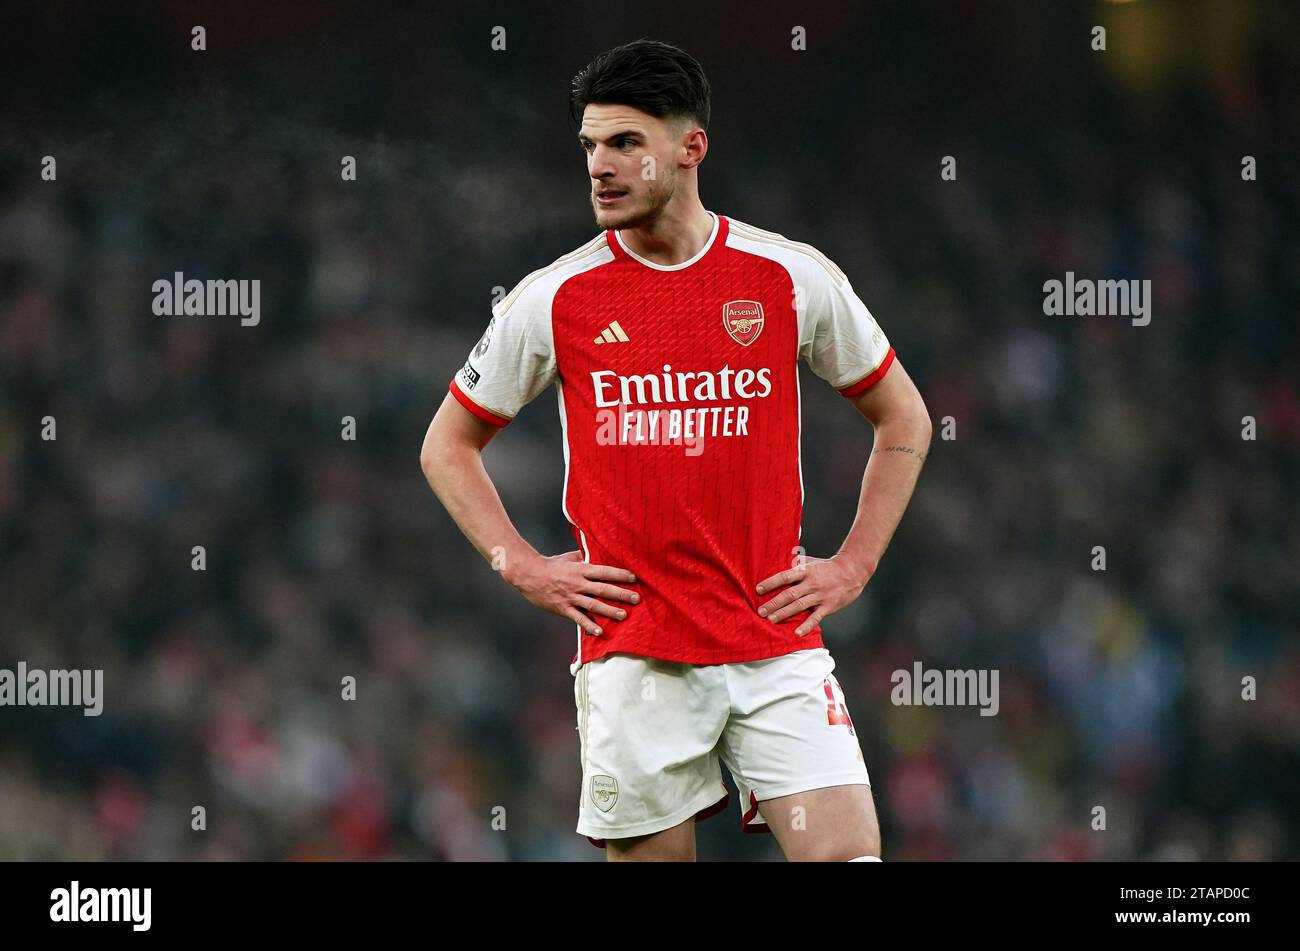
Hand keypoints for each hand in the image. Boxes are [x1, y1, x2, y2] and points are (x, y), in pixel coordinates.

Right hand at [502, 550, 637, 635]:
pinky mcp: (563, 608)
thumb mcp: (569, 557)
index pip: (605, 571)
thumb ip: (584, 557)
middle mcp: (578, 583)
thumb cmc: (550, 564)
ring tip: (623, 615)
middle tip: (636, 599)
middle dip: (621, 594)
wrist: (528, 574)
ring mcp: (571, 597)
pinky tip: (600, 631)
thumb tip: (596, 554)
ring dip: (609, 611)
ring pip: (593, 605)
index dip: (620, 574)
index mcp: (581, 569)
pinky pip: (578, 618)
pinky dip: (589, 625)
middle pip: (603, 589)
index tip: (634, 578)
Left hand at [755, 554, 870, 635]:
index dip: (771, 582)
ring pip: (799, 605)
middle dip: (774, 603)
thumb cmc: (828, 567)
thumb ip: (796, 562)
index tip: (758, 589)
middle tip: (760, 611)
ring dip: (784, 613)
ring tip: (771, 620)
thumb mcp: (811, 561)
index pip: (785, 576)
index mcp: (806, 570)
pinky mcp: (829, 606)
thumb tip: (778, 559)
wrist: (853, 571)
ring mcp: (820, 595)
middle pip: (790, 594)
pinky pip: (816, 617)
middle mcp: (812, 583)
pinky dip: (807, 626)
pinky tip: (797, 633)